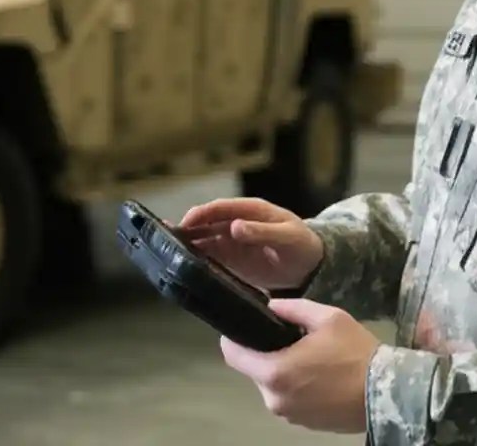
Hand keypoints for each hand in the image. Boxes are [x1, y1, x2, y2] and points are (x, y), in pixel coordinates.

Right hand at [178, 198, 323, 291]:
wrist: (311, 266)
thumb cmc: (302, 245)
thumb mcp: (287, 237)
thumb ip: (262, 232)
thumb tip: (235, 226)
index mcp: (250, 211)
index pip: (220, 208)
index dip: (201, 214)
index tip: (184, 223)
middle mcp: (236, 223)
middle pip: (205, 224)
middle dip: (186, 230)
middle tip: (165, 240)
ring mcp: (232, 242)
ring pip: (203, 241)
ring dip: (186, 246)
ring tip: (167, 255)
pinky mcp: (231, 260)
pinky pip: (210, 258)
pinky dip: (196, 261)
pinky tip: (182, 268)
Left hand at [221, 299, 379, 433]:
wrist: (388, 392)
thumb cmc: (356, 352)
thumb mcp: (328, 318)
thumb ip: (293, 307)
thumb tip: (271, 305)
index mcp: (274, 372)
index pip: (232, 355)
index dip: (233, 339)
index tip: (243, 327)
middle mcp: (274, 399)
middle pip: (255, 370)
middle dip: (267, 354)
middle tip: (292, 340)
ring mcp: (289, 416)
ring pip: (273, 386)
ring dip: (284, 372)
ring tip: (311, 359)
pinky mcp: (304, 426)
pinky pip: (290, 400)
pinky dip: (298, 388)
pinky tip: (320, 378)